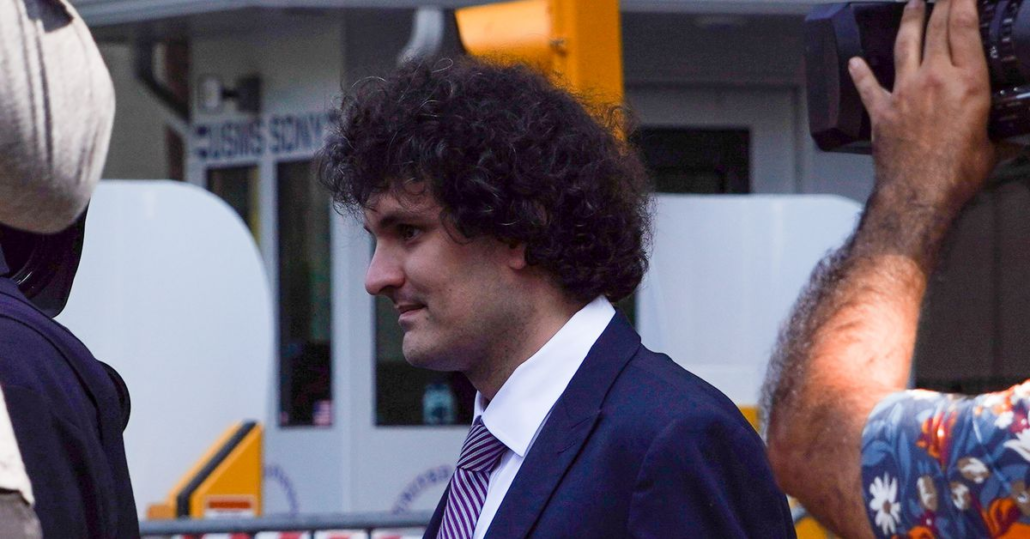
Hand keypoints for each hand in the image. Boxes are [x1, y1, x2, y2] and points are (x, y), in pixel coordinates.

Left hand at [850, 0, 996, 216]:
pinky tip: (854, 62)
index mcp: (968, 83)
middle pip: (936, 29)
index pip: (964, 28)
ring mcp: (905, 92)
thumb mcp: (992, 148)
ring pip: (905, 45)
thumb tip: (1017, 139)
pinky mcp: (882, 110)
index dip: (963, 2)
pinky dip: (860, 73)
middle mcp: (934, 79)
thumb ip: (1003, 136)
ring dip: (909, 21)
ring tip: (912, 4)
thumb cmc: (957, 173)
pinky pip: (868, 86)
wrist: (918, 192)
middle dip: (941, 4)